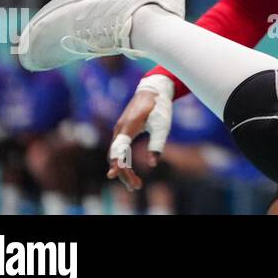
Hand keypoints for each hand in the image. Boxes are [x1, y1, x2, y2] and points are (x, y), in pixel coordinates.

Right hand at [106, 75, 174, 191]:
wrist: (153, 89)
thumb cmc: (159, 106)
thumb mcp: (162, 124)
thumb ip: (157, 143)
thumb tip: (153, 164)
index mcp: (129, 126)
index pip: (119, 149)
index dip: (117, 164)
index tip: (116, 176)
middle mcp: (120, 129)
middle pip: (115, 156)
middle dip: (124, 173)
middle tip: (137, 187)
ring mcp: (119, 130)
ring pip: (116, 154)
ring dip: (123, 170)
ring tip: (136, 184)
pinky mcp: (122, 131)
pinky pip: (119, 150)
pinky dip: (123, 162)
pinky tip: (129, 172)